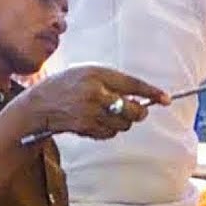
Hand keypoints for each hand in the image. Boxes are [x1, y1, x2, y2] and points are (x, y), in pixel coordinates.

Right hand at [23, 65, 169, 140]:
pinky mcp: (87, 128)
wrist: (40, 105)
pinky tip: (99, 121)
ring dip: (124, 121)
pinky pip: (110, 133)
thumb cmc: (67, 85)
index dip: (151, 92)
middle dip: (139, 111)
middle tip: (138, 109)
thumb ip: (113, 82)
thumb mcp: (88, 73)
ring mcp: (91, 113)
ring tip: (110, 112)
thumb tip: (140, 98)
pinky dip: (110, 129)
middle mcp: (95, 93)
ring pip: (123, 123)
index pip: (132, 84)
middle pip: (133, 110)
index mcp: (97, 74)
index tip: (165, 99)